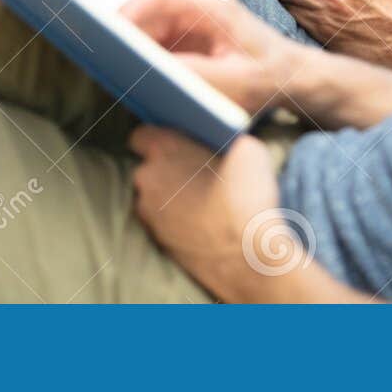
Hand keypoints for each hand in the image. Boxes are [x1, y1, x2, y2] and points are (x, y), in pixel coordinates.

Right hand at [121, 0, 293, 113]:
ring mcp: (191, 18)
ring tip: (109, 64)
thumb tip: (157, 71)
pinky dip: (142, 54)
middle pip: (147, 8)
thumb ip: (197, 75)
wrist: (291, 77)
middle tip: (100, 52)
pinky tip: (131, 73)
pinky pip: (155, 39)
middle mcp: (198, 4)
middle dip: (123, 29)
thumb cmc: (269, 76)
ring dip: (131, 43)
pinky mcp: (187, 36)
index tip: (109, 29)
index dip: (130, 10)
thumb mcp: (235, 81)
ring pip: (147, 23)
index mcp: (211, 5)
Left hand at [129, 126, 283, 301]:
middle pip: (150, 169)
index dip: (160, 137)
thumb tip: (230, 147)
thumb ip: (224, 142)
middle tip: (201, 174)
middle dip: (169, 170)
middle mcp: (147, 180)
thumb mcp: (247, 148)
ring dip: (173, 199)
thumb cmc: (246, 195)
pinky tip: (206, 227)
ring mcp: (150, 217)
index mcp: (162, 149)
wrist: (250, 257)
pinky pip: (166, 226)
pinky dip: (180, 224)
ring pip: (156, 200)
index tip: (180, 143)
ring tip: (206, 203)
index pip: (142, 135)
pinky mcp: (161, 246)